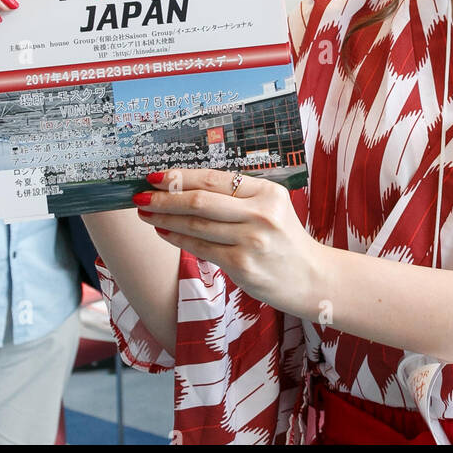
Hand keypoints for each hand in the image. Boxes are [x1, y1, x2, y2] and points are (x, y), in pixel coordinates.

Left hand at [134, 169, 324, 315]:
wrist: (311, 277)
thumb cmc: (284, 239)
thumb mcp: (271, 207)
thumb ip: (239, 197)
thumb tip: (188, 186)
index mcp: (267, 192)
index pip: (214, 179)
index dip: (181, 176)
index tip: (156, 175)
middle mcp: (260, 214)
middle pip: (200, 201)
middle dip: (165, 197)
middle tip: (141, 194)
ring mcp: (251, 241)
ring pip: (196, 225)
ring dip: (165, 217)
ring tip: (145, 212)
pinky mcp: (242, 266)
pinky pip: (200, 248)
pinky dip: (177, 238)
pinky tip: (163, 231)